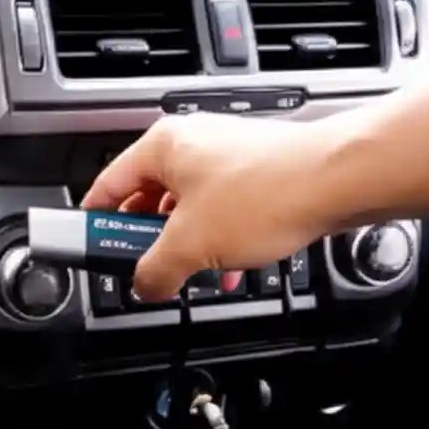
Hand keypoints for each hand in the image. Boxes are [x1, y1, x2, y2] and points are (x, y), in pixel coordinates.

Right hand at [81, 111, 345, 300]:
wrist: (336, 181)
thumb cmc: (268, 192)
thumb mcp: (191, 246)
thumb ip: (154, 271)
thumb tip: (144, 286)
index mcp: (162, 146)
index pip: (107, 184)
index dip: (95, 222)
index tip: (92, 249)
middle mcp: (193, 142)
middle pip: (149, 198)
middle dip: (151, 241)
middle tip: (149, 270)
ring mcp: (227, 154)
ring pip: (190, 207)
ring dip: (190, 245)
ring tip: (197, 273)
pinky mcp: (258, 171)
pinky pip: (224, 209)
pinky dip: (221, 238)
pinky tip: (232, 264)